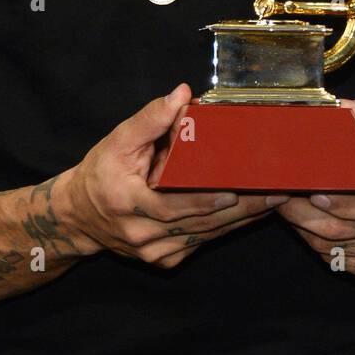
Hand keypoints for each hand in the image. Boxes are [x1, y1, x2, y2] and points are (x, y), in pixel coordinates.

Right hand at [55, 84, 286, 268]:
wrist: (78, 216)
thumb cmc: (100, 174)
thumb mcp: (118, 141)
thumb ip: (150, 119)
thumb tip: (182, 94)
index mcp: (129, 203)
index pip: (173, 207)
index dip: (204, 201)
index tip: (235, 192)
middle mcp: (144, 235)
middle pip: (200, 224)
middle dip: (241, 209)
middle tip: (276, 193)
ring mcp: (156, 252)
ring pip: (206, 236)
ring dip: (241, 220)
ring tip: (274, 201)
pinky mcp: (165, 260)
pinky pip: (201, 242)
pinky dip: (226, 228)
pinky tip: (250, 214)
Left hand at [275, 95, 354, 280]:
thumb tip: (341, 108)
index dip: (335, 201)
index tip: (308, 187)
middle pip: (341, 230)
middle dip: (304, 213)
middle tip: (280, 195)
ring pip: (336, 249)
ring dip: (305, 231)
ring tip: (286, 209)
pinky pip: (344, 264)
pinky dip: (321, 248)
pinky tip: (307, 229)